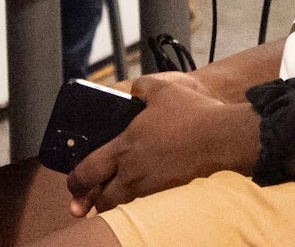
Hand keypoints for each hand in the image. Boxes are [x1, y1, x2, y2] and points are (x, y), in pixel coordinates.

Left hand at [67, 72, 255, 215]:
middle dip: (93, 201)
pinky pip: (144, 206)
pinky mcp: (168, 194)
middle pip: (101, 200)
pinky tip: (147, 191)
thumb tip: (134, 89)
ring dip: (116, 202)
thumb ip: (141, 87)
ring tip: (118, 195)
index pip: (86, 172)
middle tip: (92, 198)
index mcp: (124, 148)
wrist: (221, 138)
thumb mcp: (163, 89)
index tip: (74, 183)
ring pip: (122, 206)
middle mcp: (132, 173)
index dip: (75, 181)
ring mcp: (150, 187)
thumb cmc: (192, 114)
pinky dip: (139, 202)